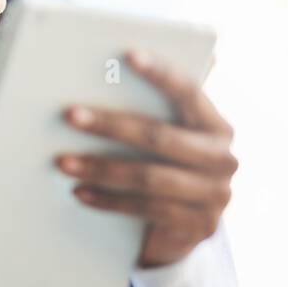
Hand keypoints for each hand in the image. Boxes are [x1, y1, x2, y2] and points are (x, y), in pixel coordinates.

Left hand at [55, 49, 236, 267]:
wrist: (182, 231)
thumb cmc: (164, 169)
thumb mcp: (165, 138)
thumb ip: (152, 108)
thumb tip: (111, 68)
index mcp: (216, 125)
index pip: (189, 91)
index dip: (161, 73)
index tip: (128, 55)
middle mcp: (223, 157)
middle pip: (160, 136)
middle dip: (110, 125)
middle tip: (70, 115)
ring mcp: (215, 195)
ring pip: (149, 177)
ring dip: (100, 168)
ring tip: (63, 161)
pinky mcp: (198, 226)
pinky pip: (146, 209)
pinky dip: (108, 200)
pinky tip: (79, 192)